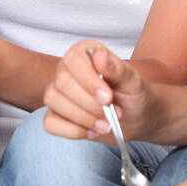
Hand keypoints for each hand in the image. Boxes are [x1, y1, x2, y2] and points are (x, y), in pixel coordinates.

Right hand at [43, 40, 158, 141]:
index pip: (73, 60)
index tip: (108, 98)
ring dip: (83, 119)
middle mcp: (68, 69)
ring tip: (106, 125)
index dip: (88, 81)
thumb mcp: (133, 81)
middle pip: (62, 83)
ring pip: (53, 101)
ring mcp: (59, 92)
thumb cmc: (134, 94)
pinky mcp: (56, 113)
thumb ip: (117, 69)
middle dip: (89, 104)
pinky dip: (72, 131)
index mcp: (85, 53)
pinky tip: (91, 131)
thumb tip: (100, 57)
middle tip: (113, 114)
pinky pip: (50, 122)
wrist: (136, 118)